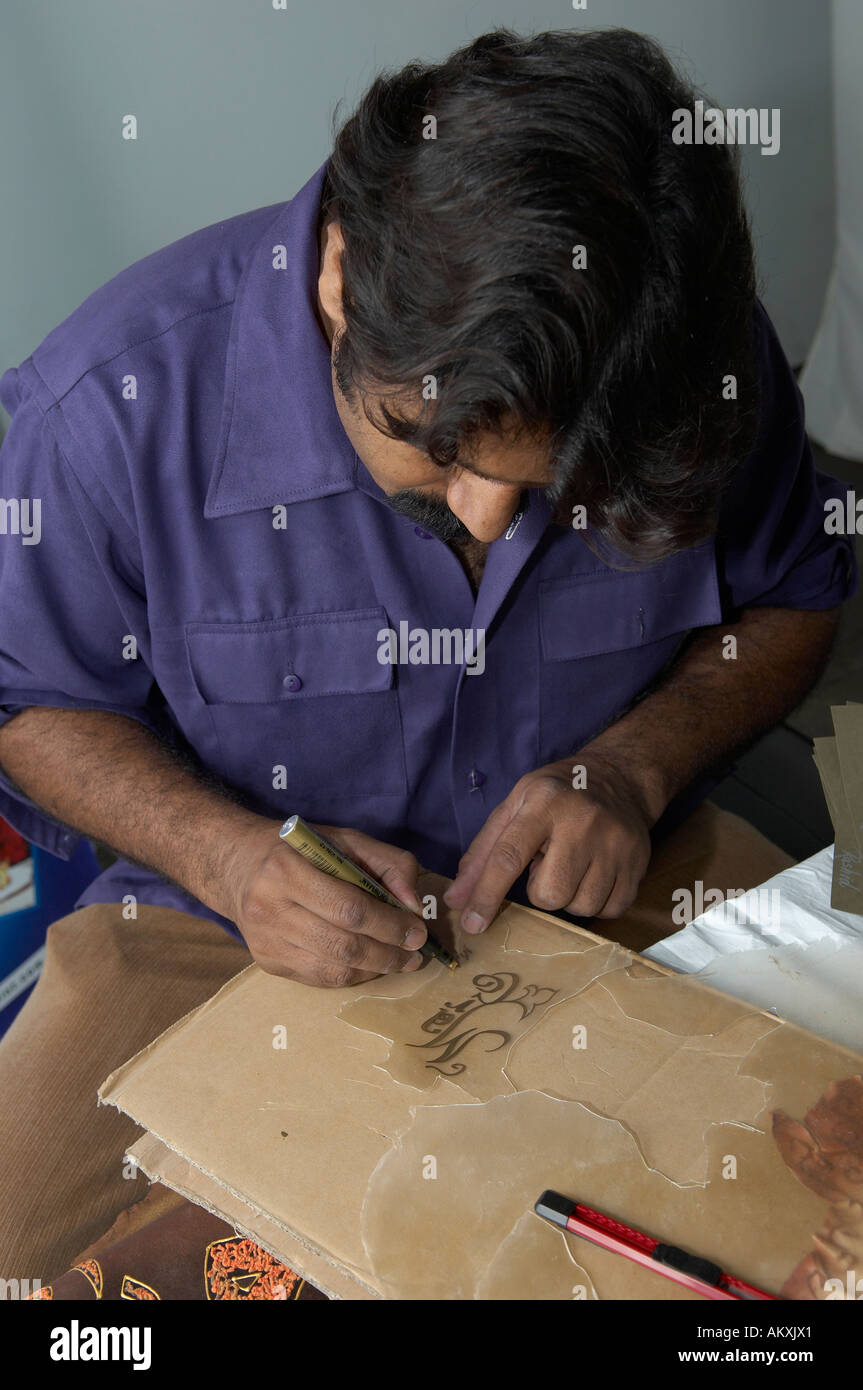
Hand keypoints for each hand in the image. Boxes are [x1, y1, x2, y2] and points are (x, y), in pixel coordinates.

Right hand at [222, 819, 427, 986]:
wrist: (237, 865)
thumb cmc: (299, 849)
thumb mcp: (345, 839)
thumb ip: (388, 863)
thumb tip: (414, 906)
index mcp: (287, 870)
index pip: (349, 908)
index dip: (389, 925)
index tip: (418, 931)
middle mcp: (269, 909)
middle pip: (342, 946)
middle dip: (388, 954)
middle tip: (415, 954)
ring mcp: (265, 941)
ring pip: (332, 971)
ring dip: (374, 970)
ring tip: (399, 961)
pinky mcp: (266, 963)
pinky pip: (319, 979)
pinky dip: (352, 976)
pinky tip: (369, 964)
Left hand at [443, 750, 655, 932]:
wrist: (620, 779)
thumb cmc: (557, 795)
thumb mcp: (514, 807)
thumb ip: (482, 853)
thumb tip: (456, 899)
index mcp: (543, 803)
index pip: (508, 857)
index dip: (486, 895)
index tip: (472, 923)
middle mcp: (583, 821)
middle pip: (549, 894)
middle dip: (540, 891)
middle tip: (547, 866)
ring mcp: (615, 844)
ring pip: (580, 907)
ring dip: (568, 897)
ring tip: (572, 867)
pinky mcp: (638, 864)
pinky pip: (609, 911)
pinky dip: (595, 902)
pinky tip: (593, 876)